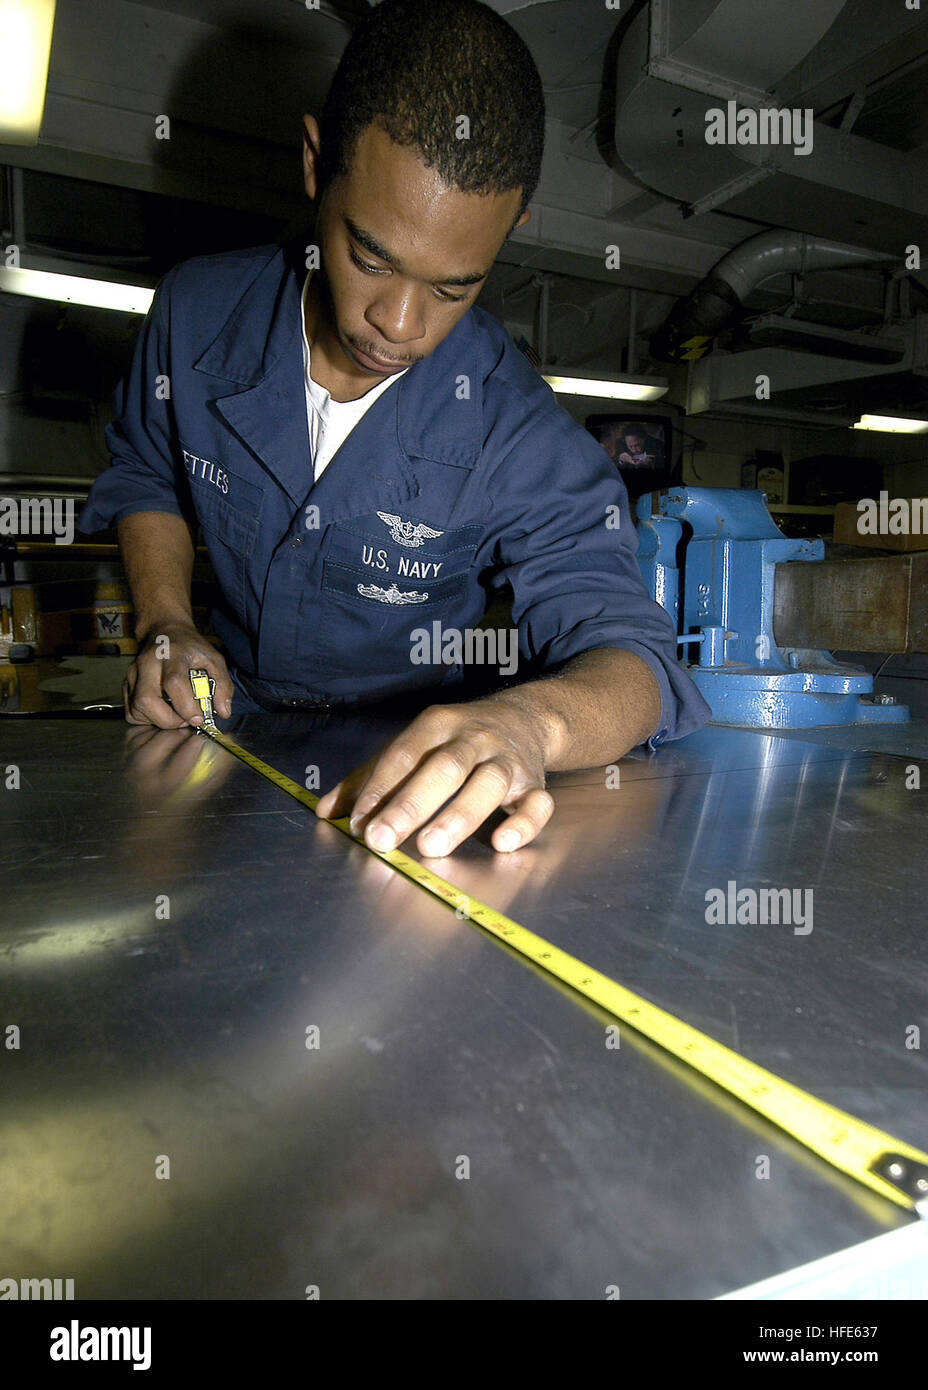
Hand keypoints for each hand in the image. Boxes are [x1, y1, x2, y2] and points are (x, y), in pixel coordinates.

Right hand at [123, 621, 233, 727]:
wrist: (165, 632)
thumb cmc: (190, 647)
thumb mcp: (213, 659)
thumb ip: (222, 685)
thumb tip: (224, 711)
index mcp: (172, 654)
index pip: (173, 682)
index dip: (185, 706)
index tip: (198, 718)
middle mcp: (147, 663)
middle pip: (146, 700)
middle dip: (169, 720)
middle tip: (185, 719)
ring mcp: (133, 673)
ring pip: (137, 709)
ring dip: (159, 720)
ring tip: (175, 713)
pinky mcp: (126, 684)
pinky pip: (131, 712)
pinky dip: (147, 719)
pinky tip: (161, 710)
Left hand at [315, 699, 556, 856]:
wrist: (525, 718)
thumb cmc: (455, 740)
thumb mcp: (413, 745)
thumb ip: (369, 778)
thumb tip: (326, 812)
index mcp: (436, 725)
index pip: (403, 755)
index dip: (379, 789)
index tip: (358, 822)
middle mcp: (473, 738)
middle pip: (444, 768)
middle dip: (410, 804)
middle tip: (382, 838)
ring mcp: (507, 760)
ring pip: (488, 783)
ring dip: (460, 815)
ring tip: (431, 846)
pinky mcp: (535, 783)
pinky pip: (538, 803)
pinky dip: (524, 824)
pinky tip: (502, 843)